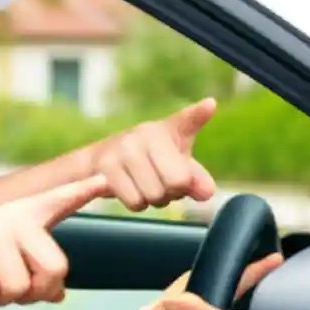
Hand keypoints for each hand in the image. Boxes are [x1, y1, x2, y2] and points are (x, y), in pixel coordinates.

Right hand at [0, 175, 109, 305]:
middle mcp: (13, 217)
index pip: (62, 199)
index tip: (104, 179)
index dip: (84, 190)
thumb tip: (58, 295)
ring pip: (19, 288)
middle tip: (18, 290)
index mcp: (30, 216)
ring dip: (5, 298)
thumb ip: (41, 276)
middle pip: (55, 269)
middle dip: (38, 292)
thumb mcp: (17, 263)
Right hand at [88, 98, 217, 211]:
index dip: (199, 114)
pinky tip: (128, 188)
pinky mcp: (106, 166)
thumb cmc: (147, 161)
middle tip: (160, 182)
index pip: (188, 120)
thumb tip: (206, 193)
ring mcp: (124, 148)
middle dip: (171, 193)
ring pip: (154, 195)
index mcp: (167, 129)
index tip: (210, 104)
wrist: (99, 160)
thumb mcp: (177, 163)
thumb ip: (197, 179)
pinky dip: (136, 204)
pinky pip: (135, 201)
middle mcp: (145, 133)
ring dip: (152, 200)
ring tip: (143, 185)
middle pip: (176, 182)